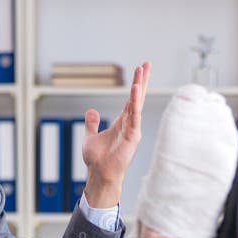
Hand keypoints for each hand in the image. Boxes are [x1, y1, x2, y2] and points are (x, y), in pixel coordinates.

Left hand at [81, 62, 150, 207]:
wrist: (100, 174)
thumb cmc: (97, 160)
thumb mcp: (90, 137)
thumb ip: (92, 124)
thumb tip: (91, 111)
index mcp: (121, 123)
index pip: (130, 100)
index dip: (135, 85)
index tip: (140, 70)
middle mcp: (129, 124)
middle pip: (137, 98)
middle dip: (142, 80)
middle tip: (146, 63)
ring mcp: (132, 129)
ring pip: (136, 103)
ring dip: (139, 86)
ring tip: (141, 70)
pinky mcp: (132, 136)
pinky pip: (134, 116)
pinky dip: (135, 103)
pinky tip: (135, 90)